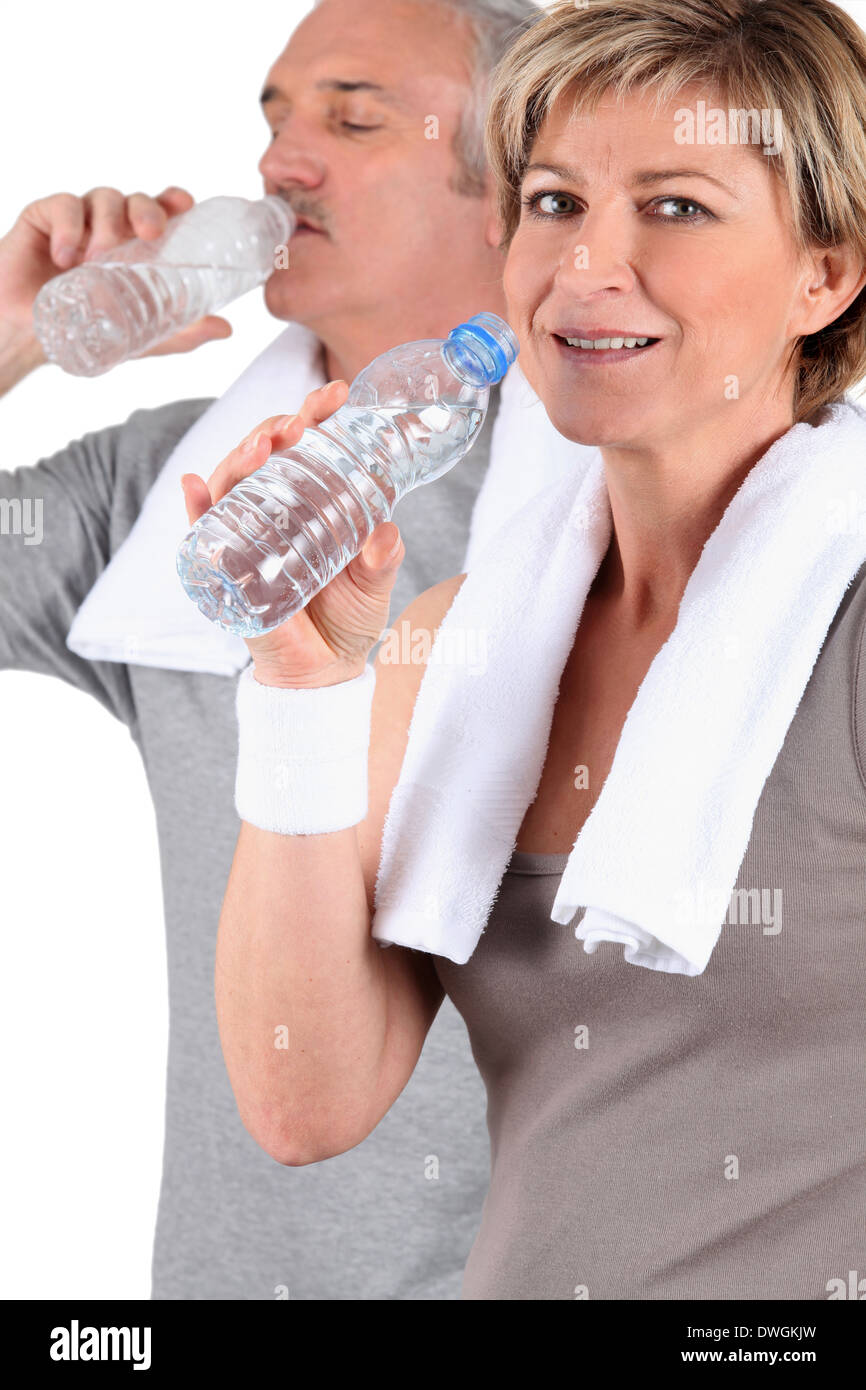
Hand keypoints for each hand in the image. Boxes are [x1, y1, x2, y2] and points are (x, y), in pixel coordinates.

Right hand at [0, 186, 231, 358]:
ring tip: (100, 259)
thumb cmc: (87, 327)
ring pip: (102, 199)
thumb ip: (180, 332)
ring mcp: (78, 220)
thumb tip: (226, 329)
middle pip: (135, 200)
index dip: (173, 201)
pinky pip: (61, 207)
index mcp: (136, 244)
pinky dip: (68, 228)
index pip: (160, 210)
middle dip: (146, 209)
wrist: (31, 338)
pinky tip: (66, 256)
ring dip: (108, 224)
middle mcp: (111, 226)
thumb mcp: (139, 336)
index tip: (184, 205)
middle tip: (151, 233)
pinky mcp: (43, 218)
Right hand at [180, 379, 405, 686]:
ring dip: (241, 458)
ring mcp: (244, 536)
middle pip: (262, 455)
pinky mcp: (224, 569)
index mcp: (308, 502)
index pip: (304, 446)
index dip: (313, 414)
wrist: (325, 672)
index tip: (334, 394)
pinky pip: (201, 534)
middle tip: (298, 422)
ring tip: (263, 445)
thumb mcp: (374, 582)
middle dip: (275, 428)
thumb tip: (386, 532)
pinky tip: (193, 486)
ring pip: (231, 484)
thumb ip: (382, 558)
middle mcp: (272, 511)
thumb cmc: (348, 619)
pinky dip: (195, 509)